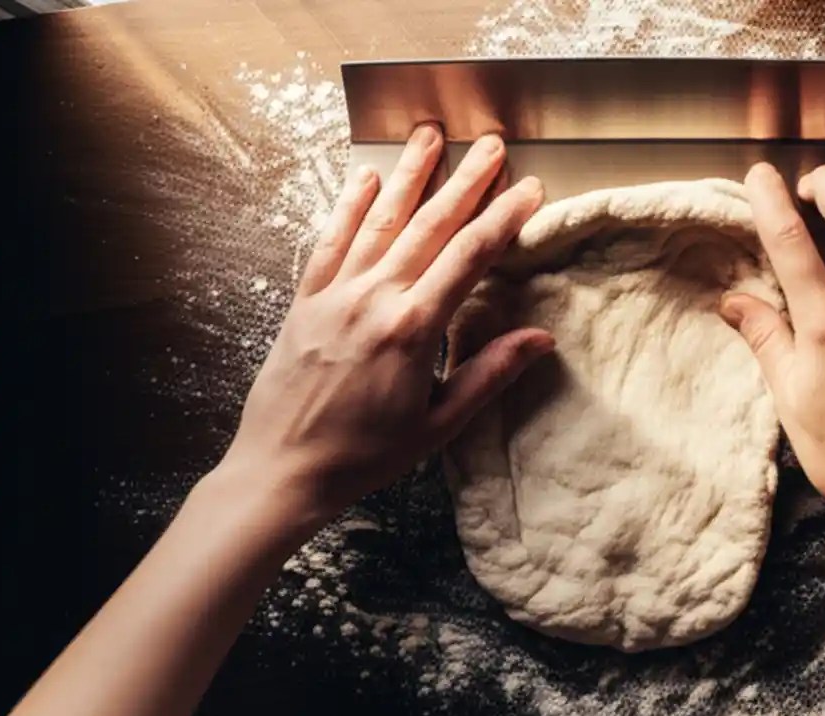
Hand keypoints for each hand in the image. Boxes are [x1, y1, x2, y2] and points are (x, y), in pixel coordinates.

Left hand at [220, 127, 553, 520]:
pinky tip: (364, 180)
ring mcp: (335, 294)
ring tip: (429, 137)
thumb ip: (489, 374)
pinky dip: (349, 207)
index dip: (504, 218)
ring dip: (408, 176)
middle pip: (429, 225)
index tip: (529, 189)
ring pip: (380, 222)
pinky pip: (330, 242)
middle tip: (490, 146)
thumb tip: (540, 338)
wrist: (283, 469)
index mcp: (412, 329)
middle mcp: (373, 299)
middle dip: (465, 181)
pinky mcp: (305, 301)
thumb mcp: (439, 425)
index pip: (470, 257)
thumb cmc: (364, 456)